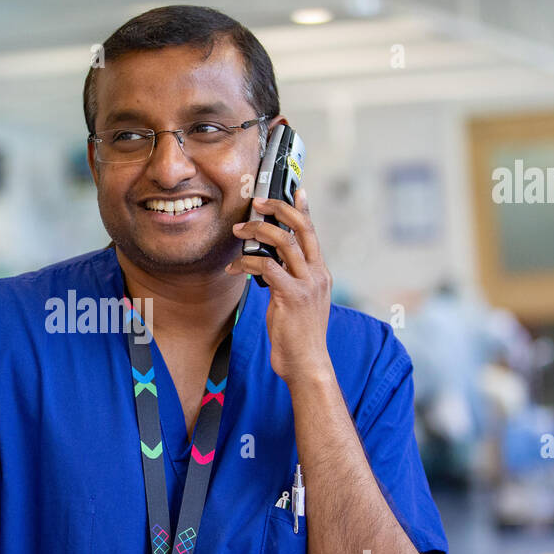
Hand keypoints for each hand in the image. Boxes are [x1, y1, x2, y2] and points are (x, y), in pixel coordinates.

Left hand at [227, 186, 333, 383]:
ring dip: (257, 231)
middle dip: (279, 209)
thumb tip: (268, 262)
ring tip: (238, 231)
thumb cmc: (298, 335)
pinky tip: (233, 268)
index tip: (296, 190)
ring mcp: (307, 284)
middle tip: (257, 201)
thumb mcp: (297, 301)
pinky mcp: (292, 296)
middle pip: (302, 228)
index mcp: (320, 273)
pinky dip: (246, 263)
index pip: (313, 233)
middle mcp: (318, 274)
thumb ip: (289, 279)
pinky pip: (266, 267)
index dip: (304, 209)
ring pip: (283, 242)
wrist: (307, 364)